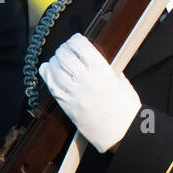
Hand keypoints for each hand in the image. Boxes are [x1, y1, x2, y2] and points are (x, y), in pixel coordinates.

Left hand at [39, 33, 140, 153]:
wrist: (121, 132)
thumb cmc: (125, 107)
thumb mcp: (121, 82)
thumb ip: (107, 69)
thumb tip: (93, 57)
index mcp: (103, 73)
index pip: (81, 47)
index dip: (75, 40)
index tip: (76, 40)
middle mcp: (87, 81)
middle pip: (65, 56)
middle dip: (64, 48)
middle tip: (66, 49)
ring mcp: (75, 94)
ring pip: (55, 69)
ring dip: (55, 60)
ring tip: (58, 59)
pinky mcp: (67, 106)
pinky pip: (51, 86)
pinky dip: (47, 74)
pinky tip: (48, 69)